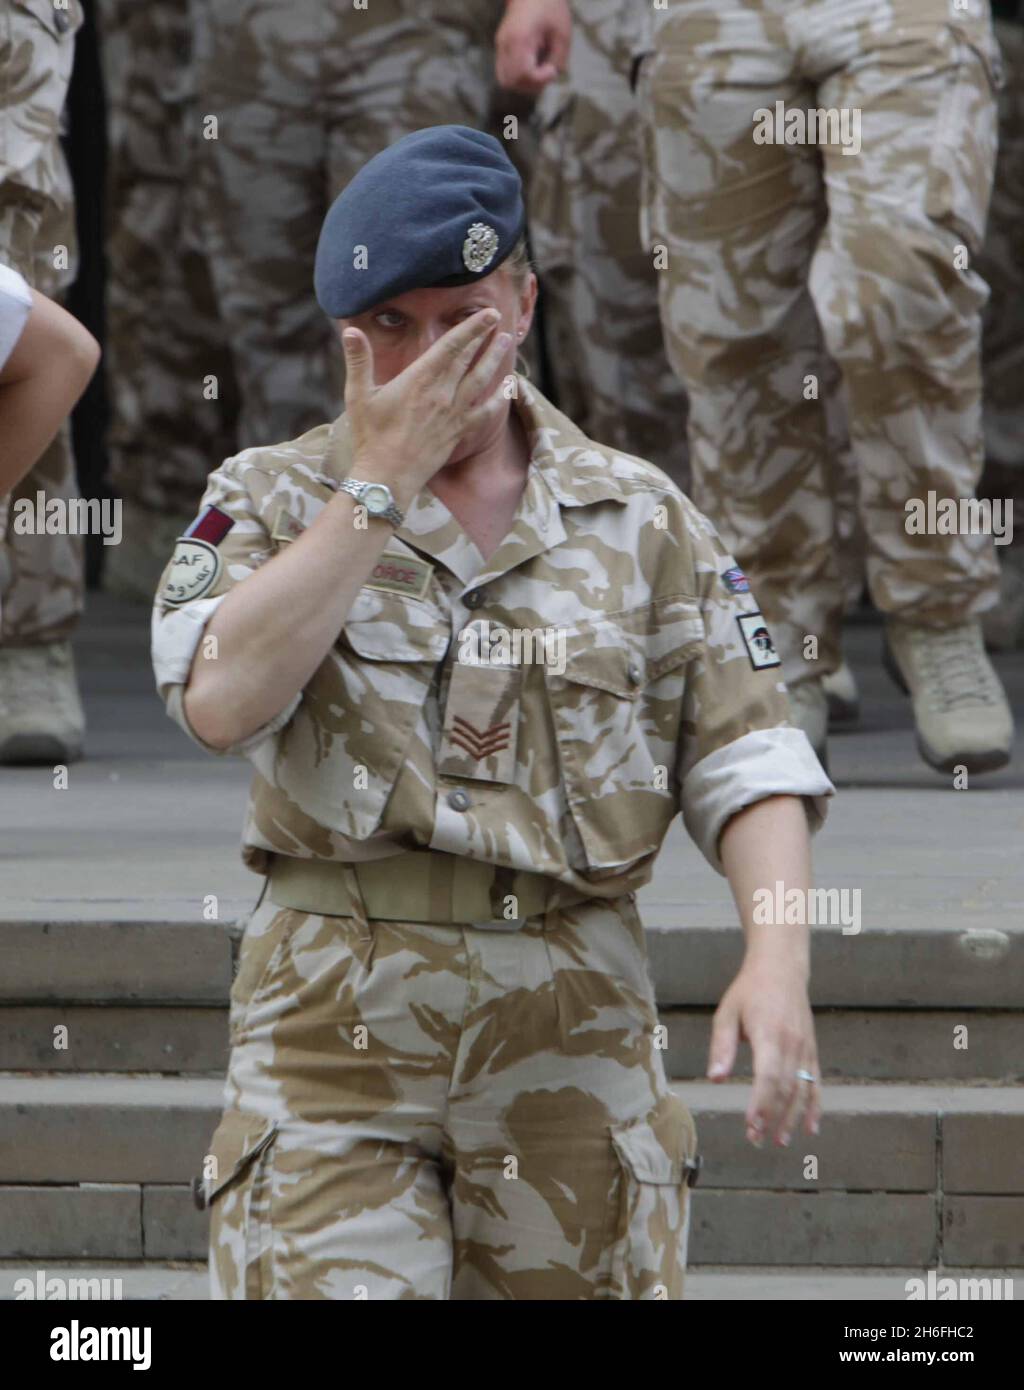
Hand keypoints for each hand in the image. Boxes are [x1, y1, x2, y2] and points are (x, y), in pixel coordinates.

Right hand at [340, 309, 511, 504]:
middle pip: (468, 359)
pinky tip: (509, 387)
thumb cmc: (370, 436)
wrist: (387, 476)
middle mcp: (441, 393)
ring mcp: (453, 413)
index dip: (471, 328)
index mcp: (419, 379)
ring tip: (506, 341)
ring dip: (494, 359)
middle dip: (483, 336)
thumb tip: (350, 330)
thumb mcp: (358, 395)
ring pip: (480, 380)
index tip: (488, 313)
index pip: (451, 346)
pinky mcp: (458, 432)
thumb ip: (358, 360)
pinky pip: (484, 412)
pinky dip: (499, 398)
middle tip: (497, 319)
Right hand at [495, 0, 570, 93]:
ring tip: (540, 70)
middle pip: (511, 82)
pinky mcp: (501, 47)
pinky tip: (533, 66)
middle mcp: (505, 44)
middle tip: (546, 71)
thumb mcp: (563, 34)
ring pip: (506, 80)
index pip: (522, 74)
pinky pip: (506, 72)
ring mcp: (500, 46)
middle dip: (531, 85)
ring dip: (524, 83)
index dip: (539, 80)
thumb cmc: (550, 8)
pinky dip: (519, 76)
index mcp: (520, 38)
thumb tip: (551, 77)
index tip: (552, 69)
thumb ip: (558, 60)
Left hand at [707, 960, 821, 1147]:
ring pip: (802, 1089)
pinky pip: (815, 1082)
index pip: (768, 1076)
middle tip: (757, 1140)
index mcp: (769, 1034)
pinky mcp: (811, 1050)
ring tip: (779, 1140)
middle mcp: (792, 1043)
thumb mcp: (727, 1013)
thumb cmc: (749, 991)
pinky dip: (814, 1106)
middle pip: (785, 1088)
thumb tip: (716, 1077)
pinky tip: (810, 1128)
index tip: (751, 1125)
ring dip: (792, 1118)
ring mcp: (805, 1048)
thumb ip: (722, 1046)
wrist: (781, 968)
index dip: (762, 1103)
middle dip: (772, 1117)